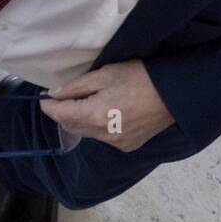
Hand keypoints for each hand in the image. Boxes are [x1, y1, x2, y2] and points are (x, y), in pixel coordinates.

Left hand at [39, 60, 173, 152]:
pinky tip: (104, 114)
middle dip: (62, 113)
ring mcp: (116, 143)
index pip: (58, 115)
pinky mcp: (128, 146)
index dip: (48, 105)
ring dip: (78, 121)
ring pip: (85, 133)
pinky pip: (102, 138)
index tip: (44, 96)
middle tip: (63, 97)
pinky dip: (96, 127)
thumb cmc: (139, 77)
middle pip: (69, 126)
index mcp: (94, 116)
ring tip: (83, 103)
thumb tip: (53, 94)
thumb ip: (75, 87)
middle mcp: (102, 135)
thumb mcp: (104, 75)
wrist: (176, 94)